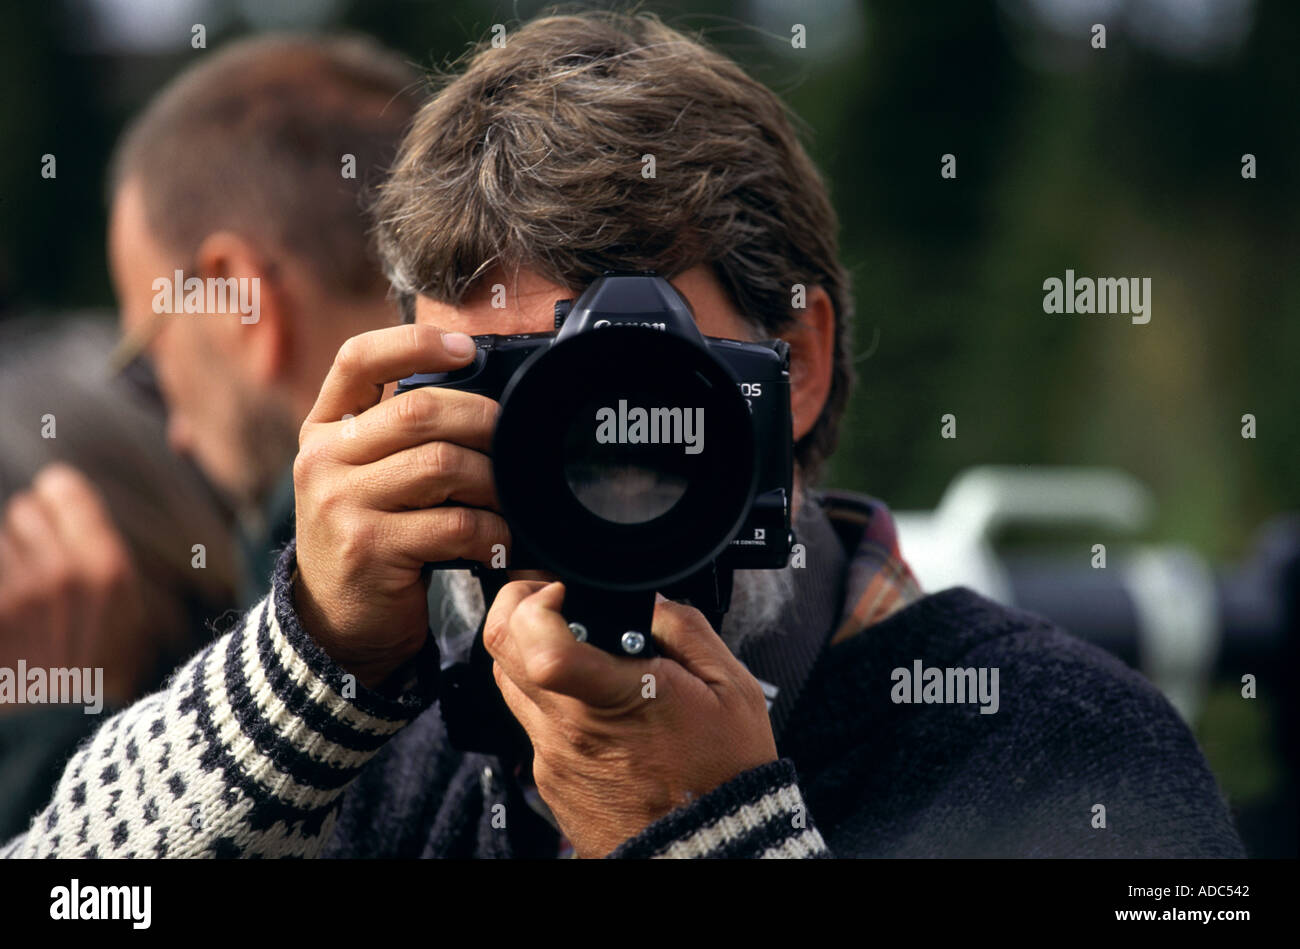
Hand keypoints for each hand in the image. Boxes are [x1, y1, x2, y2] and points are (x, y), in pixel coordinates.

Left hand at [0, 463, 146, 705]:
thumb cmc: (89, 675)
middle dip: (23, 537)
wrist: (49, 739)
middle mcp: (61, 571)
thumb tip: (54, 489)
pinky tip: (10, 615)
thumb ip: (96, 552)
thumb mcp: (122, 612)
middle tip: (35, 579)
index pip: (61, 488)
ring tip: (17, 607)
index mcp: (108, 568)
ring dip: (3, 567)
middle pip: (21, 511)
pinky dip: (0, 590)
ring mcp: (14, 592)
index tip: (49, 513)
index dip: (52, 501)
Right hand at [292, 324, 509, 687]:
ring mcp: (341, 504)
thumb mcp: (363, 474)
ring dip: (493, 481)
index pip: (358, 359)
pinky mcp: (369, 548)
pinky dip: (491, 531)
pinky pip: (454, 524)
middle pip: (420, 412)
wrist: (336, 621)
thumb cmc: (370, 534)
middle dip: (483, 422)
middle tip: (513, 442)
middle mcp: (322, 459)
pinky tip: (499, 539)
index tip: (467, 349)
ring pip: (443, 464)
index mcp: (324, 428)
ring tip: (509, 498)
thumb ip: (398, 432)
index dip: (416, 343)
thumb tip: (483, 390)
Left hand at [484, 581, 778, 856]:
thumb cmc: (724, 776)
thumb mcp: (731, 687)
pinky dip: (548, 694)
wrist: (711, 850)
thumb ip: (684, 628)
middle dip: (519, 603)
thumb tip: (648, 596)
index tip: (565, 586)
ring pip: (505, 678)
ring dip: (527, 647)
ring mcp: (551, 756)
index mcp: (614, 699)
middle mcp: (569, 728)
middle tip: (556, 596)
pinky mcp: (547, 777)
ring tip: (577, 644)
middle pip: (499, 646)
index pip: (539, 645)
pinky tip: (590, 697)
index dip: (538, 599)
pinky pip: (528, 718)